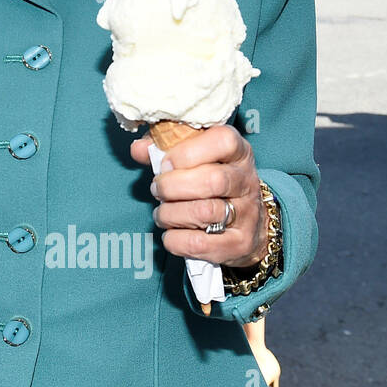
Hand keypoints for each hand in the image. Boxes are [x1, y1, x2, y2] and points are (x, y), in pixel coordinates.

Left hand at [131, 125, 264, 267]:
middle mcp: (247, 181)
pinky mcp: (239, 245)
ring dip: (169, 214)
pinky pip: (198, 244)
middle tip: (157, 189)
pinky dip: (174, 239)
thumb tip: (138, 149)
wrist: (248, 224)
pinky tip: (172, 233)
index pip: (222, 141)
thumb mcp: (194, 158)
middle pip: (212, 180)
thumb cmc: (210, 182)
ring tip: (162, 213)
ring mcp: (247, 215)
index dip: (186, 152)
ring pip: (203, 212)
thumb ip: (164, 148)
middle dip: (172, 186)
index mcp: (238, 152)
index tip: (165, 163)